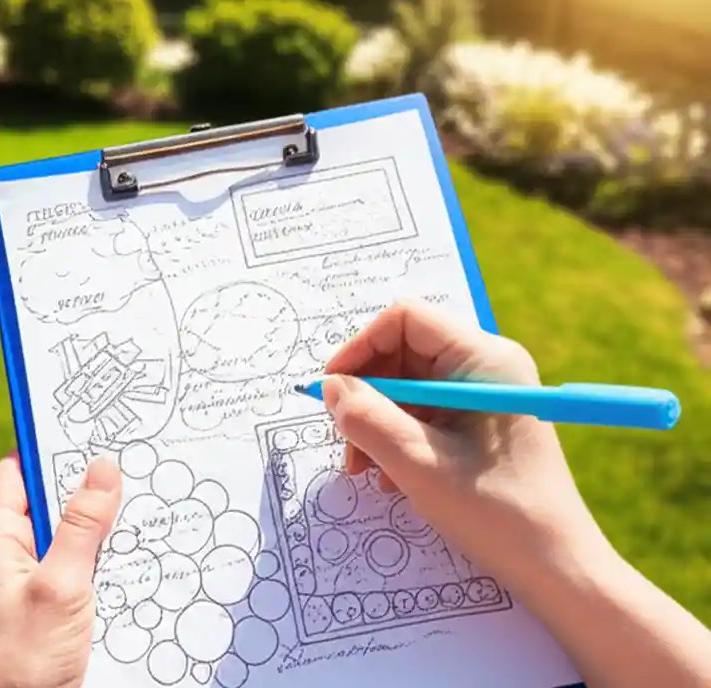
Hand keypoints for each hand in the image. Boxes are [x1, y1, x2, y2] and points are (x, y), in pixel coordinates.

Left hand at [0, 452, 121, 687]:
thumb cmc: (23, 664)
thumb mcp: (59, 586)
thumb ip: (80, 527)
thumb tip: (102, 468)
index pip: (16, 473)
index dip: (49, 449)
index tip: (90, 431)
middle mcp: (10, 558)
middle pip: (52, 505)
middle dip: (91, 493)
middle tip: (134, 475)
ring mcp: (31, 586)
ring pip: (73, 541)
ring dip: (105, 536)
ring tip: (146, 520)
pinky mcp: (51, 612)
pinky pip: (82, 575)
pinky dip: (107, 569)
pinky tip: (138, 567)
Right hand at [321, 300, 710, 687]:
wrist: (556, 567)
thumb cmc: (497, 513)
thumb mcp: (418, 464)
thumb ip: (367, 419)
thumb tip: (330, 387)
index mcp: (484, 359)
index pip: (404, 319)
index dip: (360, 348)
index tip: (331, 390)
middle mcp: (486, 366)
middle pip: (401, 352)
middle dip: (365, 394)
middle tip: (345, 440)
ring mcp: (483, 395)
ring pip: (406, 386)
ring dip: (375, 422)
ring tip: (366, 469)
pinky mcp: (479, 423)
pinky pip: (422, 412)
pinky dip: (395, 438)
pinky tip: (391, 476)